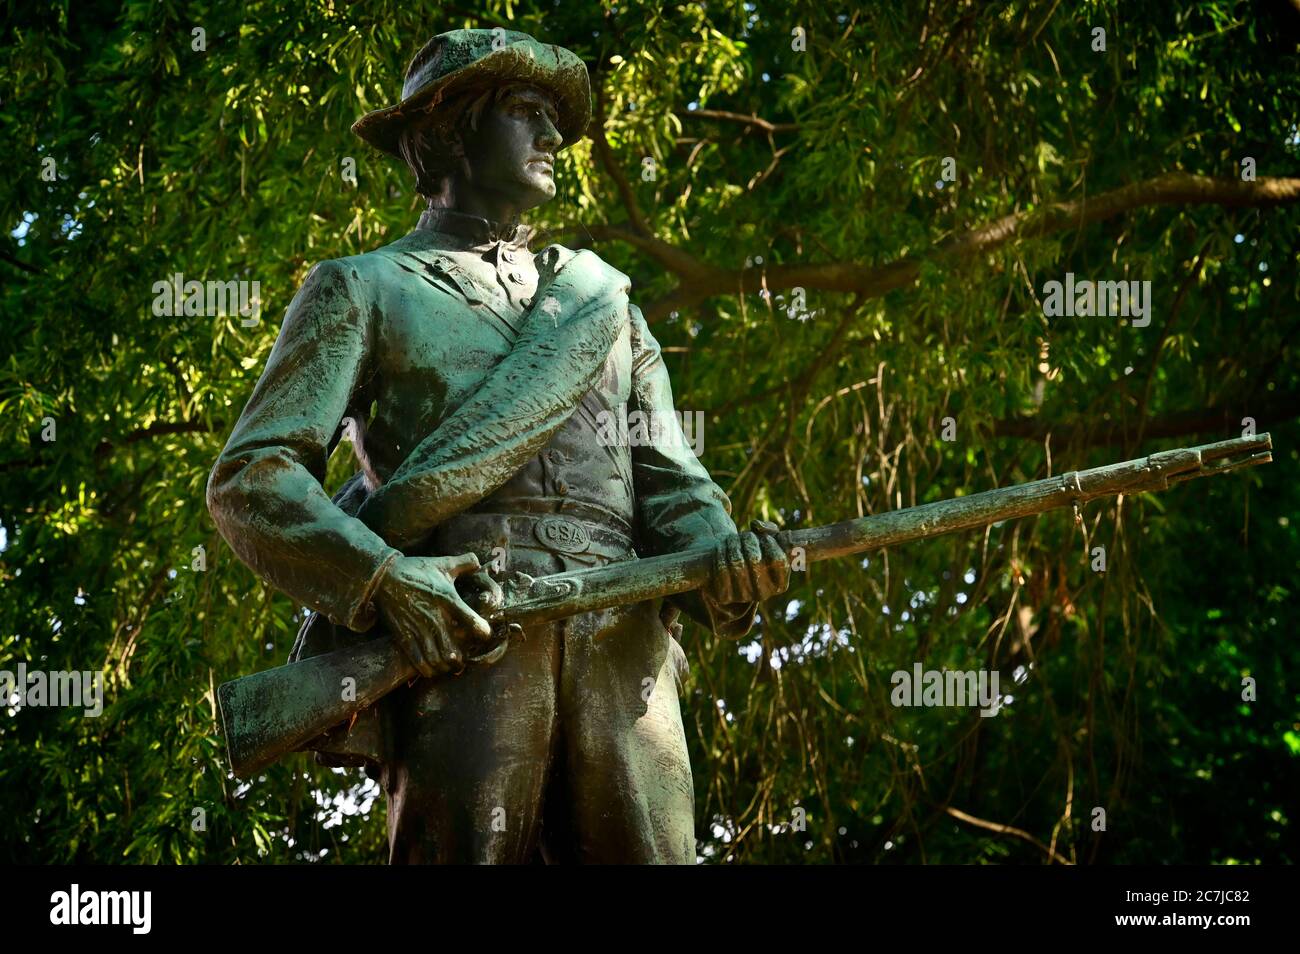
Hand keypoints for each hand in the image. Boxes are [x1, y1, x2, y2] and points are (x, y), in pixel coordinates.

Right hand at [375, 553, 499, 677]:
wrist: (382, 577)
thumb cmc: (415, 570)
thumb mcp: (442, 564)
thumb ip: (465, 563)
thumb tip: (480, 561)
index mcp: (448, 600)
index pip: (473, 623)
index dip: (483, 633)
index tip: (484, 635)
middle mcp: (435, 618)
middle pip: (455, 652)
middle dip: (463, 659)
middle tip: (465, 658)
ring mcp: (418, 630)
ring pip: (437, 661)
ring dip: (446, 667)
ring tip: (450, 665)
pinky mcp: (404, 637)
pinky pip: (419, 661)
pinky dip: (428, 669)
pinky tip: (433, 669)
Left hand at [703, 519, 790, 605]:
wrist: (723, 565)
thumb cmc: (751, 550)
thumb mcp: (767, 540)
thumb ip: (770, 531)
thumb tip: (757, 526)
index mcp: (779, 584)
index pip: (778, 560)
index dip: (770, 543)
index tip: (764, 537)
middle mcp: (762, 594)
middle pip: (755, 559)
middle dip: (748, 539)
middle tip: (745, 536)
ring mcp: (742, 596)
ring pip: (737, 562)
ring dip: (733, 543)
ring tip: (732, 539)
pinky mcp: (724, 595)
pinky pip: (721, 568)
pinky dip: (721, 552)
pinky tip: (721, 548)